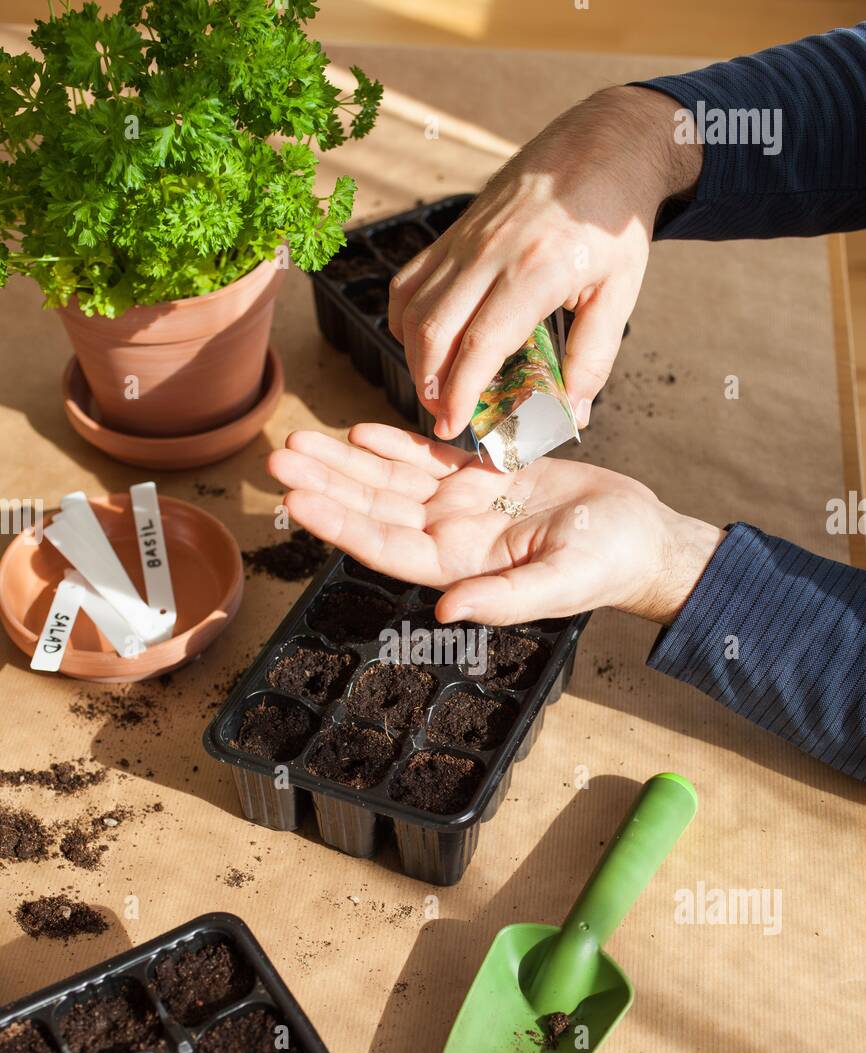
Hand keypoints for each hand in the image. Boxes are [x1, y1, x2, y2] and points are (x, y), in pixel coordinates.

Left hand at [268, 424, 722, 627]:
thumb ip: (505, 599)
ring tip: (301, 439)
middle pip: (374, 508)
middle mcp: (451, 538)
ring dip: (346, 461)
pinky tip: (360, 431)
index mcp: (460, 567)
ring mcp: (463, 508)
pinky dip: (394, 445)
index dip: (340, 523)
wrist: (641, 537)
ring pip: (391, 481)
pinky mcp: (483, 480)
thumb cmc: (610, 563)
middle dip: (327, 482)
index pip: (385, 545)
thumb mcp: (563, 584)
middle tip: (279, 455)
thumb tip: (447, 611)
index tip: (297, 500)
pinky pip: (428, 460)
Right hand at [388, 86, 700, 438]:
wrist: (602, 145)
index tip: (454, 426)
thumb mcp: (620, 293)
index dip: (459, 392)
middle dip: (429, 386)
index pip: (479, 344)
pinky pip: (410, 283)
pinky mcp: (453, 233)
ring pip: (413, 309)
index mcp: (535, 270)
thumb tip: (571, 415)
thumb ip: (593, 359)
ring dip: (415, 358)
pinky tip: (426, 345)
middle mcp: (489, 253)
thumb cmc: (613, 221)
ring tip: (436, 390)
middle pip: (433, 331)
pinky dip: (406, 321)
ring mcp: (465, 240)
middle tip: (445, 418)